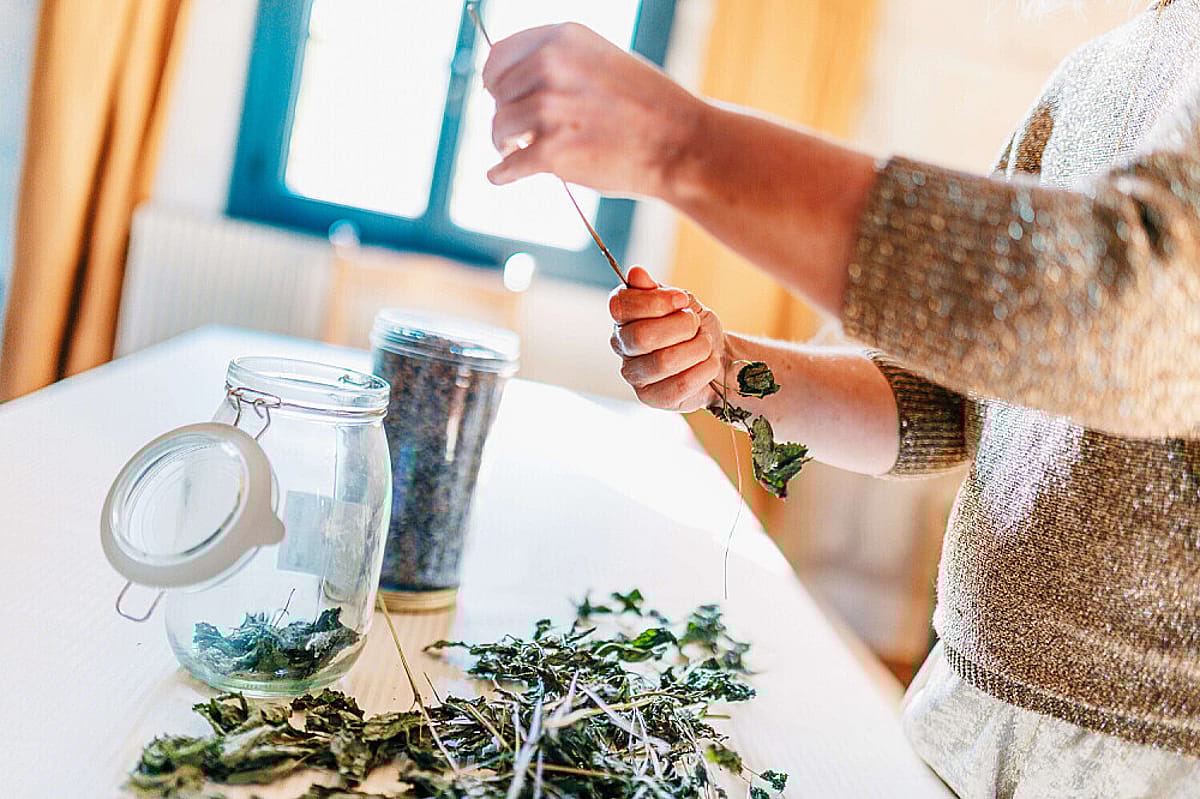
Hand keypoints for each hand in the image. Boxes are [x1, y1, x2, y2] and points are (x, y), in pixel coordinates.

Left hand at [481, 22, 703, 196]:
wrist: (681, 144)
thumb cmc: (648, 108)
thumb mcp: (601, 63)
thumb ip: (560, 67)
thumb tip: (517, 87)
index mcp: (562, 39)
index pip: (499, 56)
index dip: (497, 80)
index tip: (500, 96)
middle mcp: (552, 66)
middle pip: (496, 93)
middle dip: (505, 112)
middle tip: (517, 132)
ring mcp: (550, 109)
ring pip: (498, 127)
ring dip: (504, 144)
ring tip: (518, 151)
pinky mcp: (552, 151)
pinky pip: (508, 165)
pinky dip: (502, 174)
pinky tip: (499, 176)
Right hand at [609, 266, 724, 411]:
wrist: (718, 355)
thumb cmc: (694, 326)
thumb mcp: (680, 300)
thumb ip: (656, 289)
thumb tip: (635, 274)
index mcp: (623, 316)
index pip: (621, 306)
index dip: (656, 302)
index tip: (682, 301)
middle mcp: (622, 346)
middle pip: (642, 336)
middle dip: (680, 327)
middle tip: (695, 324)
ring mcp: (634, 374)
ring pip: (663, 362)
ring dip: (696, 349)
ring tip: (705, 344)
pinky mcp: (651, 398)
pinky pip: (679, 385)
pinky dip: (703, 370)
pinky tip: (708, 363)